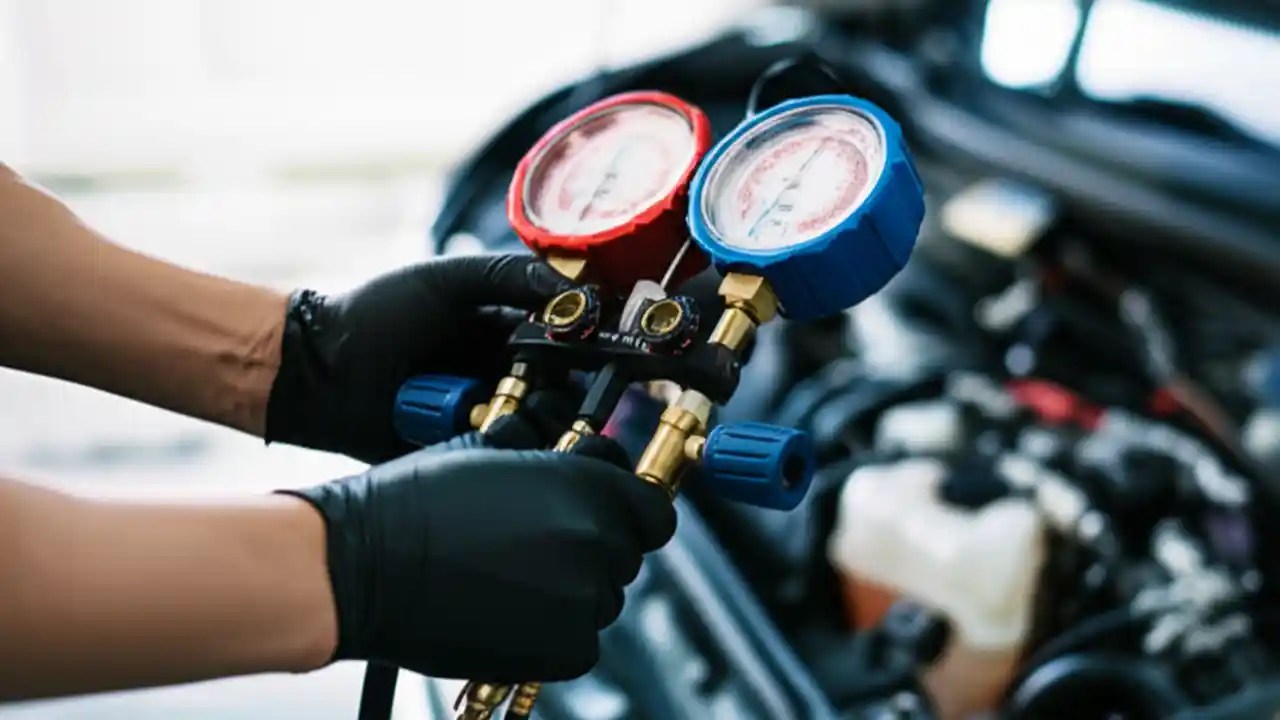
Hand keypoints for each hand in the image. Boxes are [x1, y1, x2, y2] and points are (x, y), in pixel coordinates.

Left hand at [264, 253, 572, 462]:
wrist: (315, 370)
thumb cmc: (375, 314)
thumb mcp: (444, 281)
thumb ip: (507, 276)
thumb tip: (576, 288)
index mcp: (500, 335)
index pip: (560, 347)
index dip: (579, 353)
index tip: (594, 356)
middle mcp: (495, 379)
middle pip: (552, 395)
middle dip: (554, 397)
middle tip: (541, 394)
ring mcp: (476, 419)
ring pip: (528, 432)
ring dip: (524, 425)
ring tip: (504, 415)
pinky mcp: (454, 456)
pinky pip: (491, 462)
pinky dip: (494, 454)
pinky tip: (487, 442)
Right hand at [280, 435, 674, 681]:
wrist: (365, 565)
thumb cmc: (416, 504)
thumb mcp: (493, 454)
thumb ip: (552, 456)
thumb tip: (581, 452)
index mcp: (587, 486)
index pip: (653, 510)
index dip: (630, 513)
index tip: (609, 517)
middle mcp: (596, 541)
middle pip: (626, 554)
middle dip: (591, 549)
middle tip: (538, 547)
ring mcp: (583, 599)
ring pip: (602, 598)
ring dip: (571, 591)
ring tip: (510, 579)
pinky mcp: (564, 649)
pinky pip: (580, 641)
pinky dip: (553, 633)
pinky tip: (507, 612)